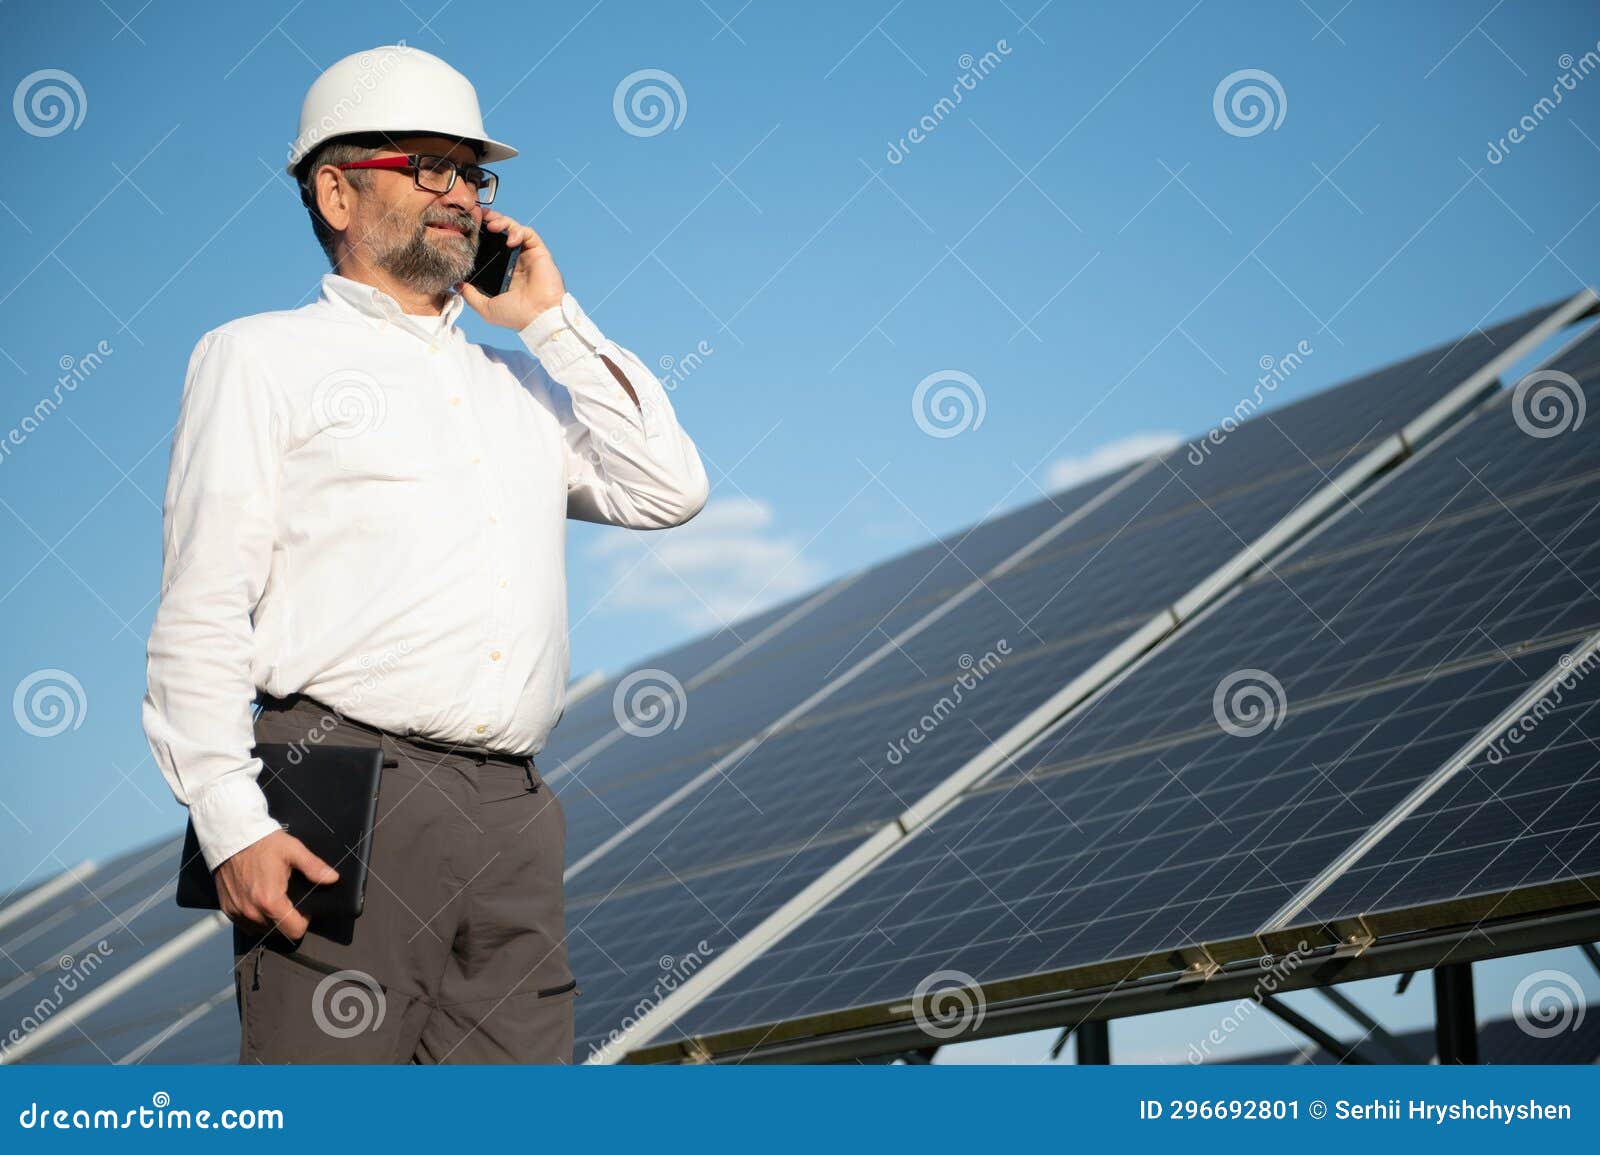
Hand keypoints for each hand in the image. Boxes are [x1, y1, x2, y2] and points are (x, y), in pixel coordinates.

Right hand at [212, 829, 337, 940]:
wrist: (231, 836)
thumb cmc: (262, 842)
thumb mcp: (293, 850)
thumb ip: (314, 867)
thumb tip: (332, 878)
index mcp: (270, 900)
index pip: (294, 930)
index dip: (304, 921)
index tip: (304, 909)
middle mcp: (252, 911)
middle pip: (278, 932)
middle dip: (287, 920)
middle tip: (289, 900)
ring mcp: (237, 912)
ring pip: (261, 930)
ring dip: (270, 921)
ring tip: (274, 899)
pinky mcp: (227, 910)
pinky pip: (245, 925)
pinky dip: (254, 918)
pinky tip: (258, 901)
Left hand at [457, 210, 565, 329]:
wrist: (538, 317)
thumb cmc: (515, 316)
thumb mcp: (485, 307)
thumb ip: (470, 295)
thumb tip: (456, 284)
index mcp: (502, 271)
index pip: (489, 247)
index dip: (479, 236)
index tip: (467, 229)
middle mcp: (514, 261)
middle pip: (500, 233)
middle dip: (489, 221)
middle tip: (478, 217)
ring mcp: (526, 255)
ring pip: (513, 229)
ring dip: (502, 221)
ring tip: (492, 225)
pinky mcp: (539, 252)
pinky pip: (528, 234)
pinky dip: (518, 231)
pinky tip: (510, 240)